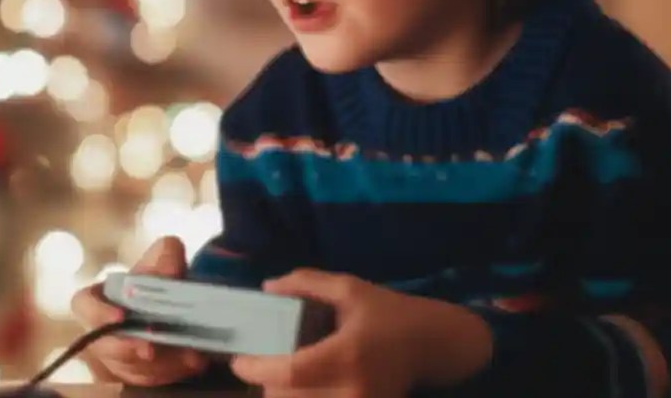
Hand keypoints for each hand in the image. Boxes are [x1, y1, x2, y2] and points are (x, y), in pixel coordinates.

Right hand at [70, 236, 209, 386]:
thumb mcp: (163, 258)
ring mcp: (120, 357)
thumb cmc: (160, 278)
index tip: (119, 317)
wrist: (179, 302)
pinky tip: (194, 360)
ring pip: (130, 368)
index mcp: (99, 298)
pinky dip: (175, 371)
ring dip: (157, 365)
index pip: (83, 305)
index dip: (97, 314)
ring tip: (186, 354)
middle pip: (104, 347)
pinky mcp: (140, 374)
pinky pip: (152, 379)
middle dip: (127, 350)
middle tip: (149, 349)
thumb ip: (165, 255)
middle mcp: (102, 331)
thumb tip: (168, 270)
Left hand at [229, 269, 493, 396]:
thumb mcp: (350, 289)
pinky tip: (302, 389)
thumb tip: (267, 287)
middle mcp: (353, 390)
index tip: (238, 359)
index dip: (256, 369)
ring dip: (283, 397)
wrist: (432, 346)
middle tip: (260, 367)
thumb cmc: (390, 314)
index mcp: (348, 355)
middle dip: (267, 386)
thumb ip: (307, 284)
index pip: (289, 373)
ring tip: (280, 379)